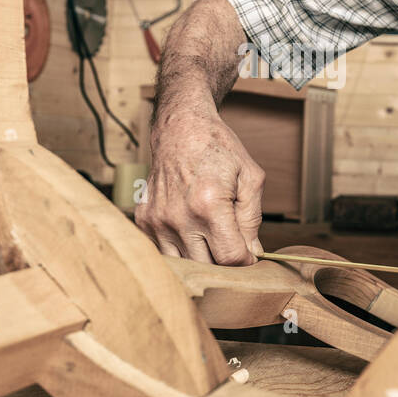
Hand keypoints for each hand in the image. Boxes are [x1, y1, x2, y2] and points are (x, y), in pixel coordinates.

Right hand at [135, 105, 264, 264]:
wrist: (181, 130)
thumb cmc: (217, 149)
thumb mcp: (250, 178)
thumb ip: (252, 219)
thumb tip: (252, 252)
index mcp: (208, 205)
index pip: (230, 258)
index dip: (245, 260)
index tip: (248, 253)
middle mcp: (179, 217)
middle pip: (207, 266)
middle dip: (224, 260)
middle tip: (231, 241)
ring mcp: (158, 221)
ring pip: (184, 265)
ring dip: (201, 257)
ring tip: (210, 236)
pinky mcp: (145, 221)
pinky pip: (165, 251)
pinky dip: (181, 246)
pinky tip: (190, 228)